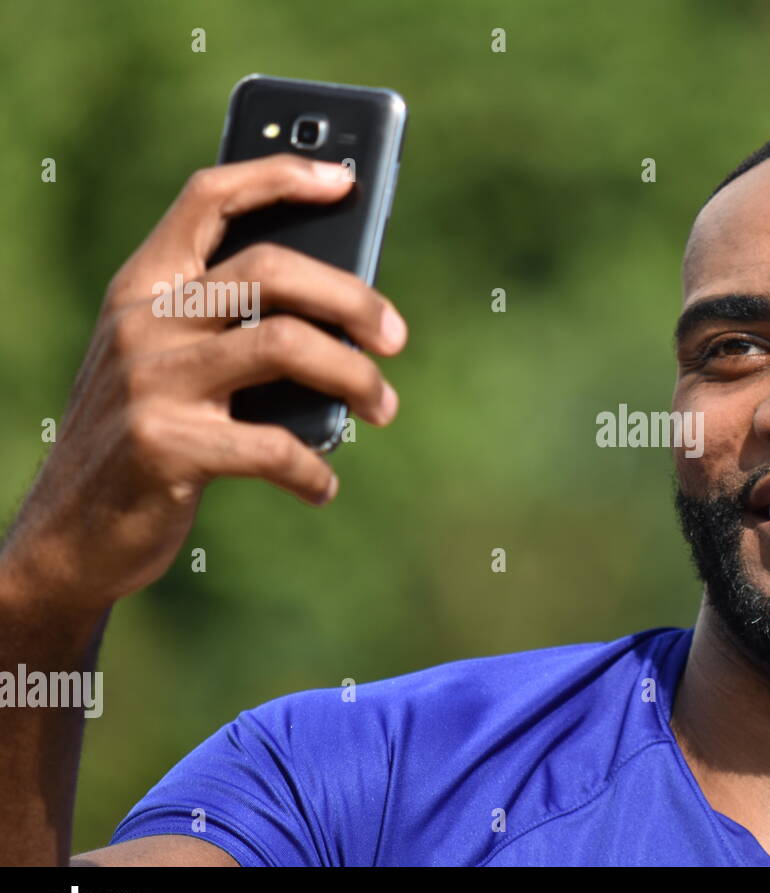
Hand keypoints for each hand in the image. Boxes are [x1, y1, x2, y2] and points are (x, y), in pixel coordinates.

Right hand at [0, 153, 406, 615]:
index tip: (346, 179)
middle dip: (352, 298)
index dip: (279, 174)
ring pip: (286, 345)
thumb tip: (349, 315)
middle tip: (396, 337)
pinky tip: (323, 486)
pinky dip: (313, 470)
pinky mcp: (164, 446)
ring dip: (355, 378)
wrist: (66, 534)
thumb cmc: (146, 437)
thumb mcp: (168, 365)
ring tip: (384, 407)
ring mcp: (149, 381)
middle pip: (271, 269)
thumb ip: (228, 328)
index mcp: (143, 286)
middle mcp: (143, 321)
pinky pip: (272, 445)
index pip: (208, 198)